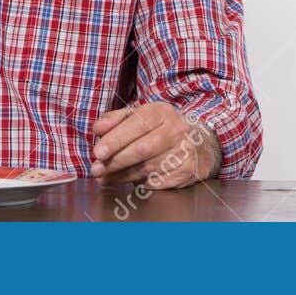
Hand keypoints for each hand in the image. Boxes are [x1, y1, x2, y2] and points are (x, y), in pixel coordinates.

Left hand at [90, 102, 220, 188]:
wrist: (199, 142)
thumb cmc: (161, 128)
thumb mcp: (140, 116)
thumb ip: (116, 120)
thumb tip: (98, 128)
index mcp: (162, 112)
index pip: (137, 124)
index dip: (116, 139)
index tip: (98, 152)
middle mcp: (177, 130)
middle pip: (142, 149)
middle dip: (116, 161)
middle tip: (96, 169)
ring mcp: (184, 151)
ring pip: (147, 168)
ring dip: (121, 176)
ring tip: (104, 177)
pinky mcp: (186, 172)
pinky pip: (156, 181)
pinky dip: (138, 183)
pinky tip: (128, 181)